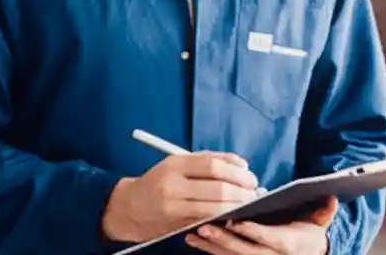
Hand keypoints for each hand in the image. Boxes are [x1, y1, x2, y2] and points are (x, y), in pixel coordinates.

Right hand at [102, 152, 259, 242]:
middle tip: (255, 192)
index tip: (249, 174)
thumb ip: (206, 161)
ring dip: (238, 206)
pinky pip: (208, 221)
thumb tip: (240, 164)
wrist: (130, 208)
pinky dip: (225, 218)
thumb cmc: (158, 182)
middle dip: (243, 191)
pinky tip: (234, 215)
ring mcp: (175, 207)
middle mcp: (173, 185)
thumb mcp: (176, 164)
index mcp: (174, 164)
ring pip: (216, 208)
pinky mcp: (178, 224)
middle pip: (218, 188)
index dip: (236, 171)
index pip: (212, 165)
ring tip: (248, 203)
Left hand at [184, 197, 337, 254]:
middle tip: (204, 226)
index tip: (235, 220)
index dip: (252, 231)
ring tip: (191, 232)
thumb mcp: (317, 224)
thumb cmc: (307, 236)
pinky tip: (194, 239)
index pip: (269, 239)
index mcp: (288, 244)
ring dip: (211, 246)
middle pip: (244, 251)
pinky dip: (209, 249)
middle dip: (224, 239)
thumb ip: (322, 212)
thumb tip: (332, 198)